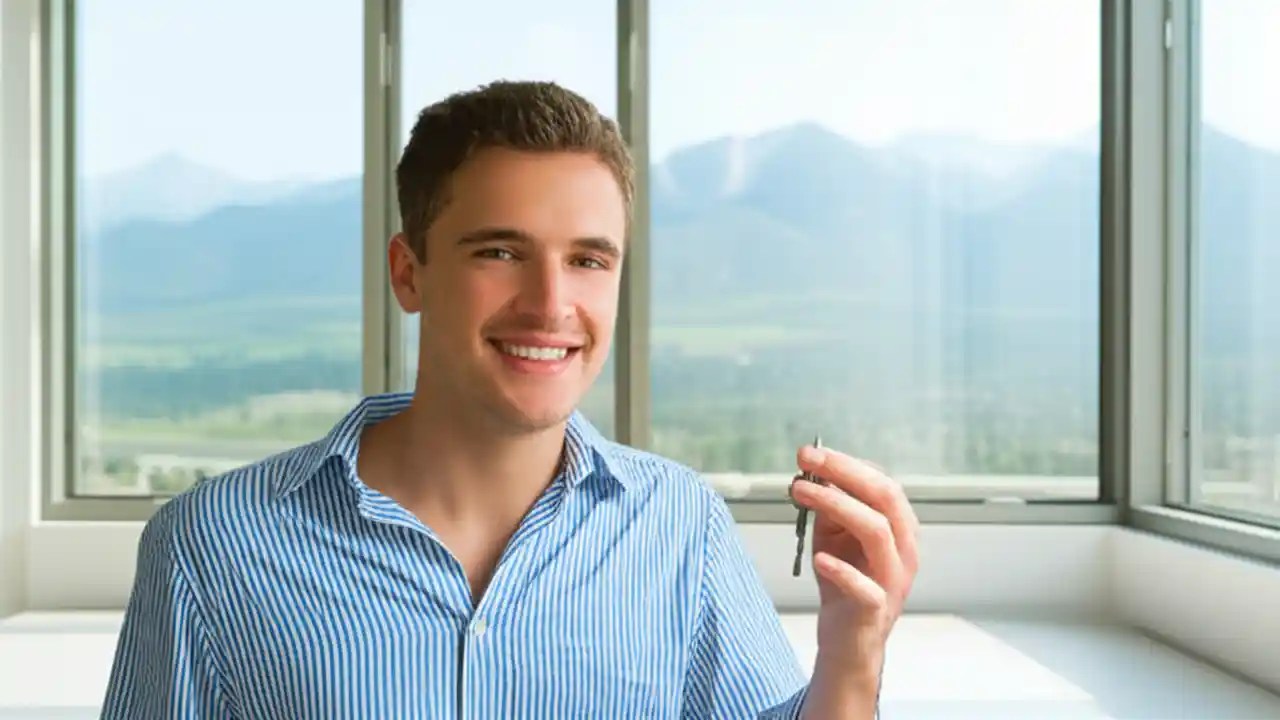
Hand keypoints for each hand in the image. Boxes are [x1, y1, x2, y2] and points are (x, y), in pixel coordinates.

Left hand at [790, 443, 918, 714]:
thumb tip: (814, 471)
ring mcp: (894, 580)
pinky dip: (841, 570)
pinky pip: (865, 587)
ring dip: (835, 504)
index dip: (846, 463)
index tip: (810, 453)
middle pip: (884, 497)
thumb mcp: (835, 536)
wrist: (847, 640)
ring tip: (799, 491)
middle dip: (844, 472)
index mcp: (900, 527)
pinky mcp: (876, 610)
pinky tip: (819, 558)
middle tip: (805, 458)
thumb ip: (830, 506)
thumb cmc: (843, 580)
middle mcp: (905, 549)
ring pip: (876, 531)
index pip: (881, 483)